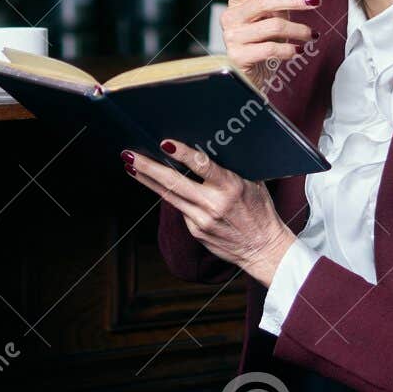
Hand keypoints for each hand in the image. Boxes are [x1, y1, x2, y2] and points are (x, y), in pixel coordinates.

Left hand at [123, 139, 295, 286]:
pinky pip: (179, 208)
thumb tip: (208, 147)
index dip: (183, 154)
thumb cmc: (260, 210)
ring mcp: (202, 221)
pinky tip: (157, 185)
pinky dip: (168, 195)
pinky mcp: (195, 232)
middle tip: (129, 154)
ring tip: (131, 166)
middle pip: (174, 183)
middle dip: (148, 167)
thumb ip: (230, 168)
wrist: (263, 248)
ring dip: (147, 180)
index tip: (165, 143)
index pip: (203, 166)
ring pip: (168, 196)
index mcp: (231, 187)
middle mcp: (214, 204)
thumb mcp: (253, 183)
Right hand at [222, 0, 316, 92]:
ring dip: (298, 31)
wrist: (253, 77)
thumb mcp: (271, 18)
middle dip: (293, 0)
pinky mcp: (238, 56)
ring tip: (311, 35)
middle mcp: (231, 18)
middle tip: (315, 0)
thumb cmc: (263, 44)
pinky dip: (289, 50)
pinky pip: (270, 48)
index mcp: (238, 5)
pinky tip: (297, 51)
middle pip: (264, 2)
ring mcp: (232, 37)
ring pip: (273, 27)